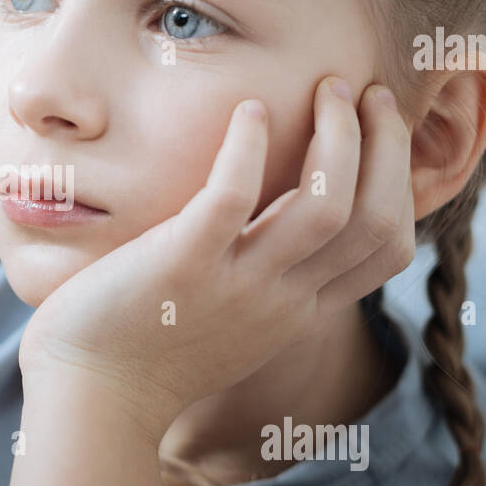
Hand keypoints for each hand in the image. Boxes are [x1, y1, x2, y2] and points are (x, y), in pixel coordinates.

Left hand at [18, 76, 414, 438]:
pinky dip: (248, 146)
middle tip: (372, 93)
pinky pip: (233, 196)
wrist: (85, 396)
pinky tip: (248, 110)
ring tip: (328, 89)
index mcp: (295, 312)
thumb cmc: (143, 349)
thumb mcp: (227, 321)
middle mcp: (280, 301)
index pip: (386, 251)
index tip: (381, 133)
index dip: (399, 184)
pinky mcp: (181, 265)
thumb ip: (259, 280)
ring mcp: (235, 285)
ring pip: (326, 205)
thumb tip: (266, 225)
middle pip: (375, 221)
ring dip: (339, 137)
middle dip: (388, 148)